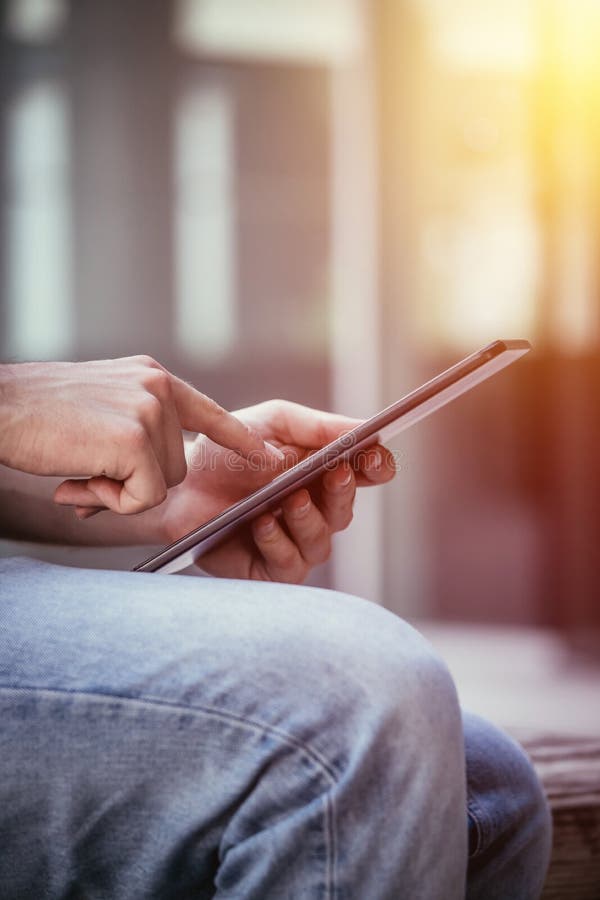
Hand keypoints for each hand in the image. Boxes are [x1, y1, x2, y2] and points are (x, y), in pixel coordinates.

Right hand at [0, 357, 281, 515]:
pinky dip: (112, 502)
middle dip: (137, 481)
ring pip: (163, 484)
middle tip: (88, 473)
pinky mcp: (136, 439)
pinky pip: (145, 498)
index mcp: (151, 377)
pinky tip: (79, 480)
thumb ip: (136, 429)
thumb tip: (153, 481)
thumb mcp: (101, 406)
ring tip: (80, 468)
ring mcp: (150, 411)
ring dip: (120, 491)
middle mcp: (157, 388)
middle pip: (179, 465)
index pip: (210, 412)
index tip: (269, 456)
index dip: (240, 439)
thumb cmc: (37, 414)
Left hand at [156, 400, 395, 582]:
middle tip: (336, 473)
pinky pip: (288, 564)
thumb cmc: (224, 454)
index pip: (363, 474)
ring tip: (292, 499)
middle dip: (343, 492)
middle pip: (345, 510)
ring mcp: (294, 543)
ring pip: (320, 541)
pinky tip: (262, 523)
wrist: (176, 485)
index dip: (377, 467)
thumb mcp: (271, 424)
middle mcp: (314, 511)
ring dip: (309, 519)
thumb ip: (317, 426)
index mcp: (320, 474)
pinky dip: (278, 542)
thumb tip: (364, 429)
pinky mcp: (269, 569)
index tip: (377, 459)